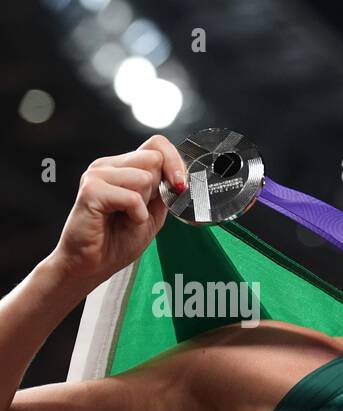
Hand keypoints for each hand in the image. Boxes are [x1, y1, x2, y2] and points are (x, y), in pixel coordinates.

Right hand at [47, 133, 187, 287]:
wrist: (93, 264)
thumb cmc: (118, 240)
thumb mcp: (153, 214)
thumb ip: (165, 192)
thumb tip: (181, 177)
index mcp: (124, 167)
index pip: (157, 145)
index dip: (175, 162)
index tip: (180, 186)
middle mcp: (109, 165)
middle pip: (153, 158)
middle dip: (157, 189)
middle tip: (141, 209)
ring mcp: (97, 175)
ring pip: (144, 177)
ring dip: (144, 205)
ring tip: (128, 217)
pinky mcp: (91, 190)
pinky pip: (132, 197)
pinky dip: (136, 215)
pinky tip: (124, 222)